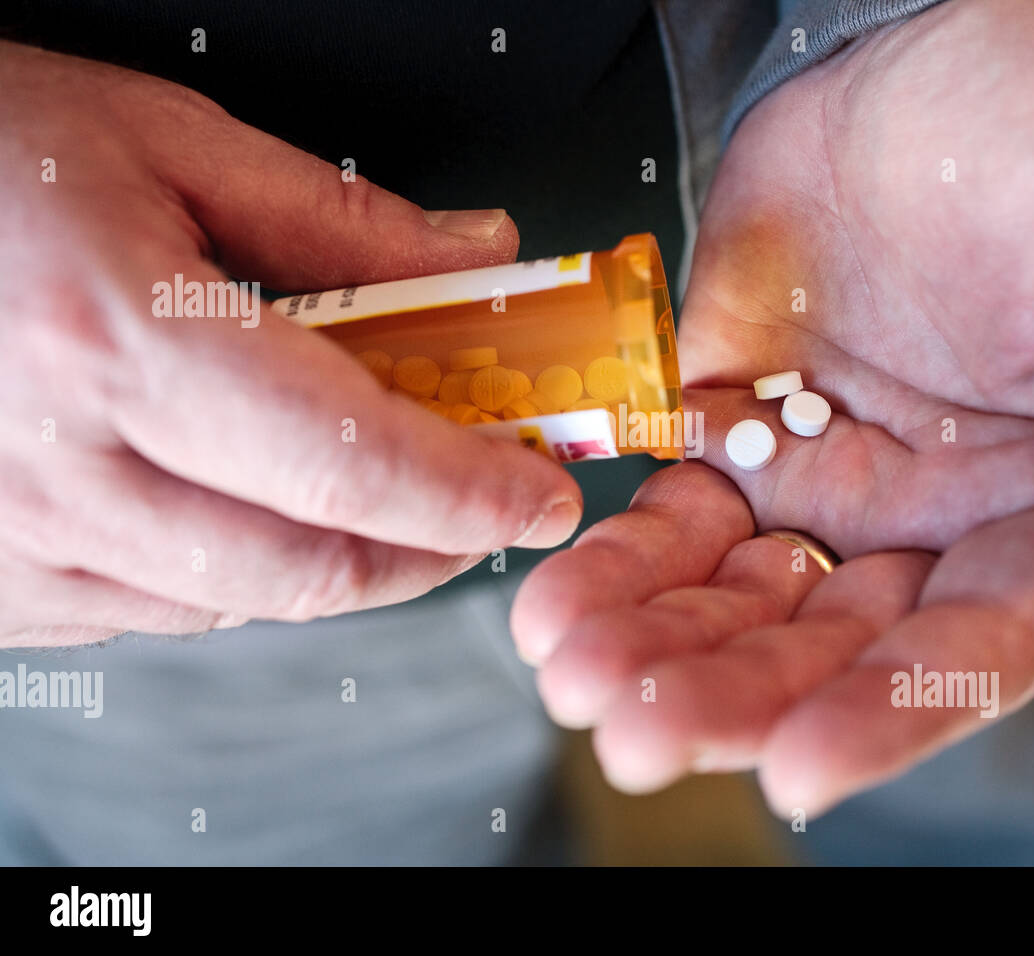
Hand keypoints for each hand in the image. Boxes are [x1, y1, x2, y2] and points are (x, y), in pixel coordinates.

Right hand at [0, 42, 581, 647]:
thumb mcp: (167, 144)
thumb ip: (343, 221)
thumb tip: (479, 258)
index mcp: (114, 345)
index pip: (349, 466)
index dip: (468, 494)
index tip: (537, 495)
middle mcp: (56, 469)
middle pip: (310, 567)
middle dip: (428, 549)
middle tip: (480, 505)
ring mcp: (13, 544)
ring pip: (239, 601)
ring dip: (340, 558)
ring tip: (377, 493)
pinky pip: (154, 611)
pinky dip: (240, 568)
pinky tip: (251, 503)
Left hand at [511, 0, 1033, 814]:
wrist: (920, 52)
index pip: (981, 643)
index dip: (894, 714)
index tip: (798, 769)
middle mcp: (928, 520)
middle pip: (832, 649)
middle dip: (734, 701)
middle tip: (636, 736)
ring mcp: (824, 484)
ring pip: (738, 604)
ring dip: (655, 651)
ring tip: (574, 678)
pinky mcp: (732, 434)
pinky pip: (671, 522)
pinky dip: (616, 565)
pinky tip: (557, 606)